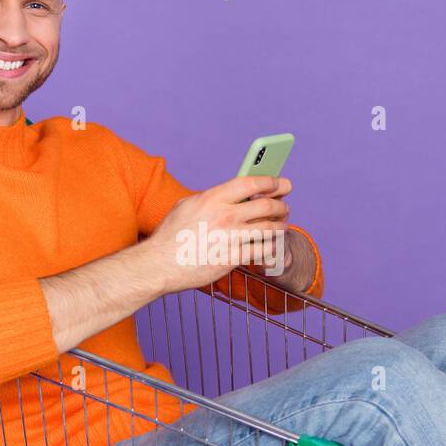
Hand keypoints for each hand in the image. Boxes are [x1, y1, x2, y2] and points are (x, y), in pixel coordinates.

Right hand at [140, 175, 291, 292]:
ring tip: (283, 225)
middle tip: (285, 207)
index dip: (271, 181)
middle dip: (281, 205)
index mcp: (213, 198)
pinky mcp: (233, 258)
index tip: (281, 183)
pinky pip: (263, 250)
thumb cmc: (170, 236)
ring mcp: (230, 237)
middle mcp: (224, 215)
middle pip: (266, 205)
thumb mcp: (187, 206)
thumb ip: (210, 198)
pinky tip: (273, 246)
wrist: (159, 264)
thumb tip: (230, 194)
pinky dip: (272, 247)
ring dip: (281, 226)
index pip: (251, 182)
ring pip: (269, 228)